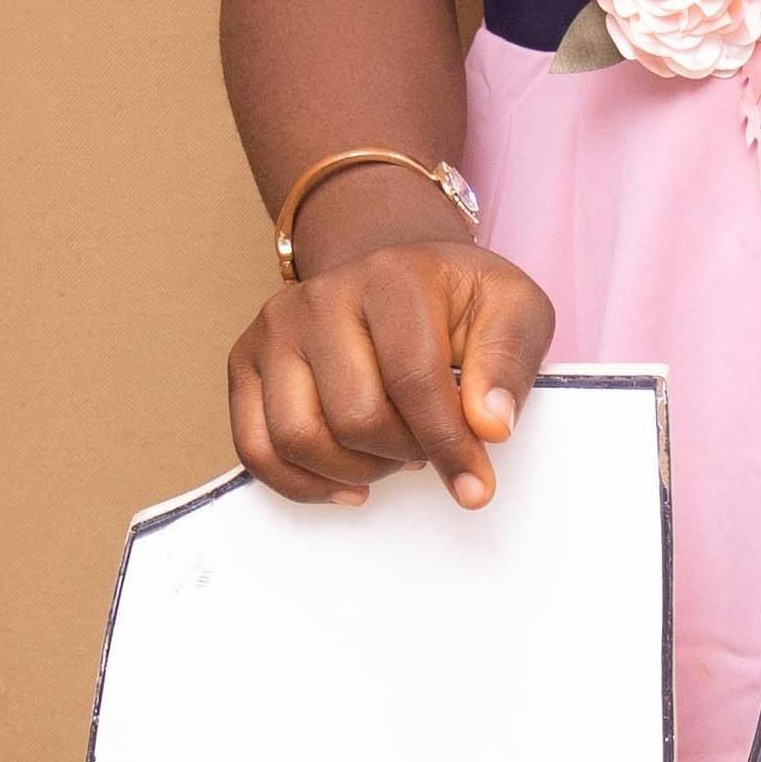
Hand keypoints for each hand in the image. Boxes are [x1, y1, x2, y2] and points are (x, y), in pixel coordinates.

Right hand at [227, 179, 557, 511]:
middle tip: (427, 448)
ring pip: (298, 438)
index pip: (413, 380)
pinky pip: (256, 448)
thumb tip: (489, 426)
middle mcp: (321, 296)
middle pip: (354, 417)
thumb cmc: (456, 300)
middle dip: (402, 455)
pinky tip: (348, 482)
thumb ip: (509, 362)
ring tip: (390, 455)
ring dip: (354, 471)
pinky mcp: (245, 359)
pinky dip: (301, 484)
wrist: (398, 275)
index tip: (476, 486)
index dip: (447, 445)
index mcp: (392, 275)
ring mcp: (276, 328)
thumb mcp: (514, 310)